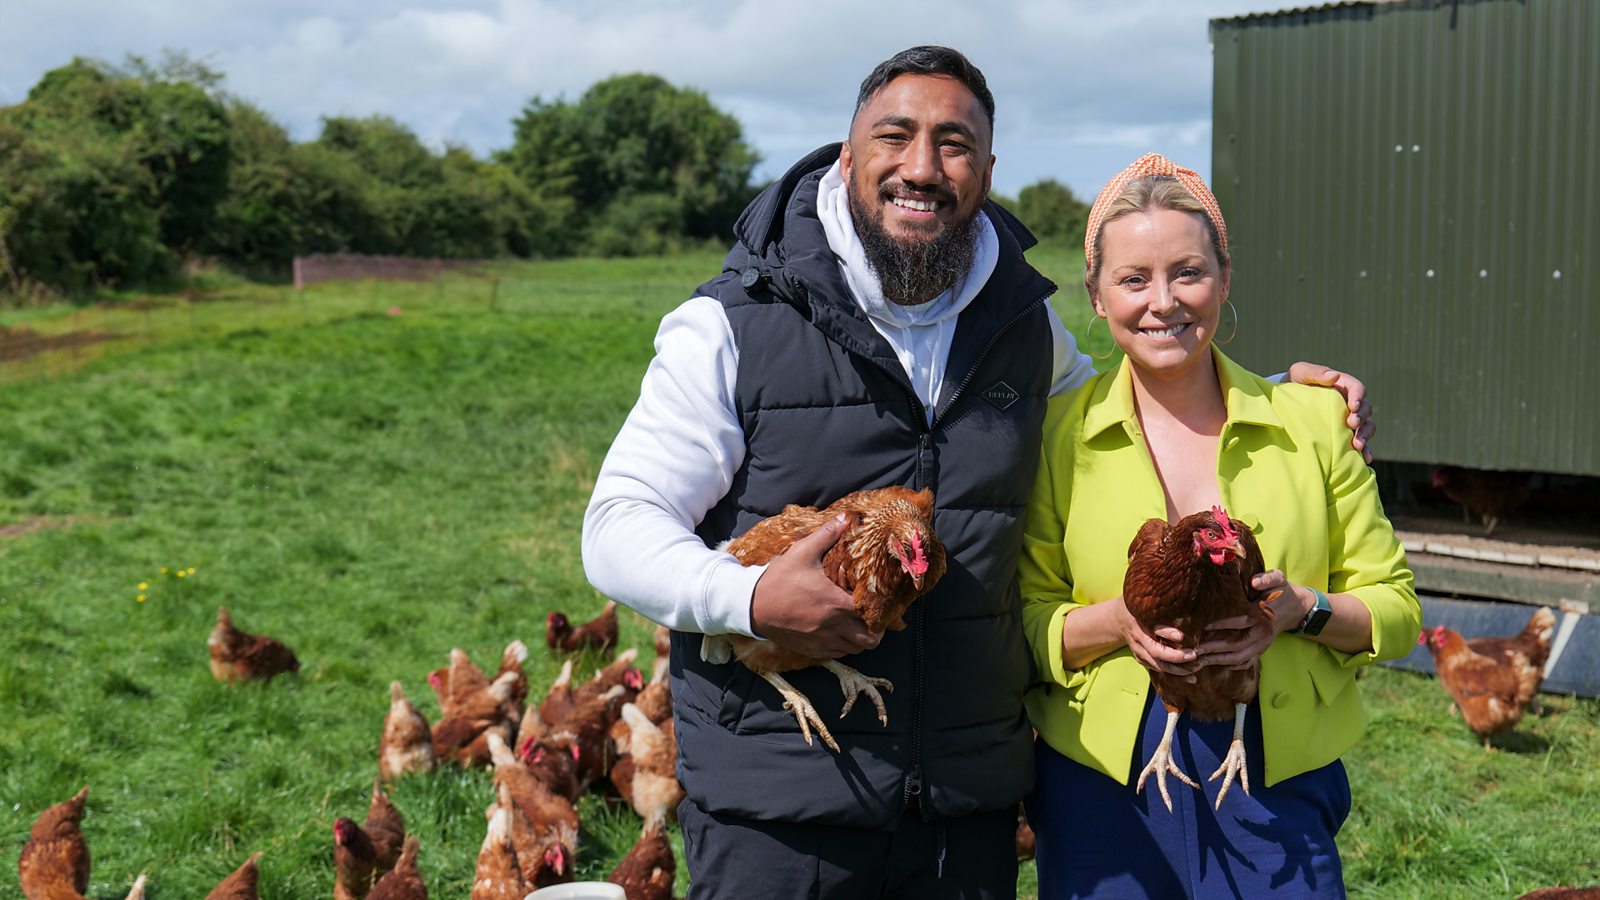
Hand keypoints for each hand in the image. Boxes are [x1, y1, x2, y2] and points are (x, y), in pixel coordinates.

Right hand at [748, 513, 874, 659]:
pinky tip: (841, 633)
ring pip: (856, 649)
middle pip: (869, 638)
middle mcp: (833, 625)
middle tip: (873, 616)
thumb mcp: (802, 552)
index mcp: (836, 602)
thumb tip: (845, 518)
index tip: (879, 602)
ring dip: (861, 639)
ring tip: (859, 625)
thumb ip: (826, 535)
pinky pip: (838, 654)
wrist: (751, 606)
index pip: (871, 614)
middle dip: (876, 629)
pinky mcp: (812, 649)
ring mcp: (822, 640)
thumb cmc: (778, 580)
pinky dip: (845, 646)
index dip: (879, 609)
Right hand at [1114, 598, 1203, 683]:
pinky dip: (1176, 675)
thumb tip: (1183, 605)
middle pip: (1157, 655)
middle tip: (1194, 655)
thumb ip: (1160, 608)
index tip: (1182, 636)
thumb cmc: (1136, 607)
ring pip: (1160, 667)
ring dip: (1179, 670)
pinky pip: (1160, 670)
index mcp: (1139, 626)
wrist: (1117, 619)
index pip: (1152, 631)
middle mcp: (1139, 642)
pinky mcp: (1144, 660)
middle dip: (1177, 658)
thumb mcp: (1144, 604)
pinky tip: (1192, 677)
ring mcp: (1140, 653)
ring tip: (1197, 667)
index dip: (1167, 634)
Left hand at [1196, 570, 1306, 668]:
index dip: (1222, 625)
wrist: (1296, 606)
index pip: (1241, 623)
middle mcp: (1263, 634)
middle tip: (1195, 649)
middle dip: (1214, 649)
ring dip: (1219, 661)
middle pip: (1237, 645)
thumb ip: (1267, 579)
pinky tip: (1214, 664)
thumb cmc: (1281, 590)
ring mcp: (1263, 645)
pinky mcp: (1261, 650)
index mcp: (1264, 616)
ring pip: (1240, 658)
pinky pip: (1246, 663)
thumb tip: (1254, 582)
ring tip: (1200, 660)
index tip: (1203, 626)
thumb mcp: (1277, 579)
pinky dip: (1231, 666)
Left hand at [1287, 362, 1375, 462]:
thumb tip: (1334, 376)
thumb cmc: (1292, 385)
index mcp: (1342, 386)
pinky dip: (1366, 450)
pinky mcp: (1345, 435)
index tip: (1352, 406)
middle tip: (1352, 424)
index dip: (1358, 397)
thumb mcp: (1299, 373)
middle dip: (1361, 417)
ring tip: (1357, 445)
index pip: (1358, 389)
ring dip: (1365, 435)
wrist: (1282, 404)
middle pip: (1365, 409)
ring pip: (1366, 426)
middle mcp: (1349, 403)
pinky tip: (1365, 459)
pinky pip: (1361, 442)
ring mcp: (1348, 420)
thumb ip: (1315, 372)